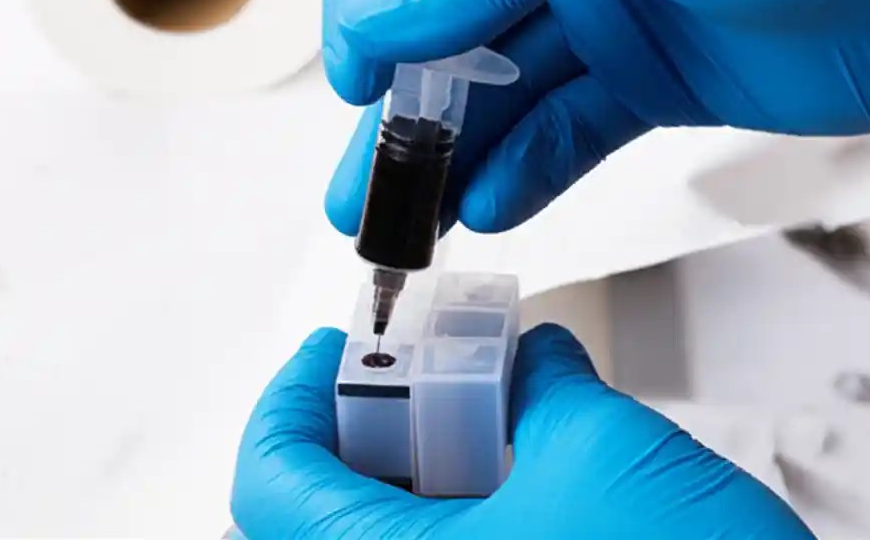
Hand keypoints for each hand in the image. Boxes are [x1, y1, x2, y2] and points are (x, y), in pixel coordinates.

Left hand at [230, 325, 812, 538]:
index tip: (334, 348)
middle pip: (310, 513)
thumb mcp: (602, 448)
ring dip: (407, 478)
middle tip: (410, 383)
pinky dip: (451, 523)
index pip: (267, 478)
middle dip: (359, 431)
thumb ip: (541, 384)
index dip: (290, 396)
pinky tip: (512, 486)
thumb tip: (528, 354)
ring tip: (473, 427)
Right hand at [324, 0, 869, 234]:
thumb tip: (388, 16)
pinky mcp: (657, 73)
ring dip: (450, 149)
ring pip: (502, 81)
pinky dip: (528, 166)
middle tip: (369, 170)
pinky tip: (493, 199)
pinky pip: (569, 125)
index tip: (360, 60)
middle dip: (399, 93)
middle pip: (446, 9)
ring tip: (407, 211)